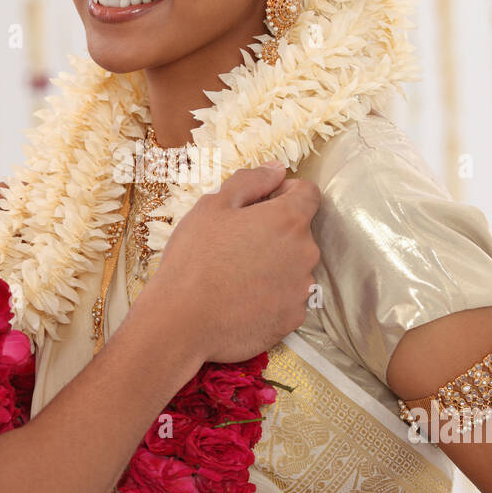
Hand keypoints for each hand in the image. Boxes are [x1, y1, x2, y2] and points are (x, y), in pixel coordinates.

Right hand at [140, 164, 321, 364]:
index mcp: (288, 219)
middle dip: (275, 231)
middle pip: (299, 231)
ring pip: (294, 265)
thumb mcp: (213, 206)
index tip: (258, 205)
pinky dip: (271, 294)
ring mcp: (301, 289)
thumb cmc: (195, 259)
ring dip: (275, 263)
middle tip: (236, 242)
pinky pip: (288, 297)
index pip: (308, 193)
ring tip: (236, 274)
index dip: (284, 193)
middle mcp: (305, 253)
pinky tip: (241, 298)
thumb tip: (278, 169)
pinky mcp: (293, 318)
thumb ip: (251, 181)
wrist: (182, 323)